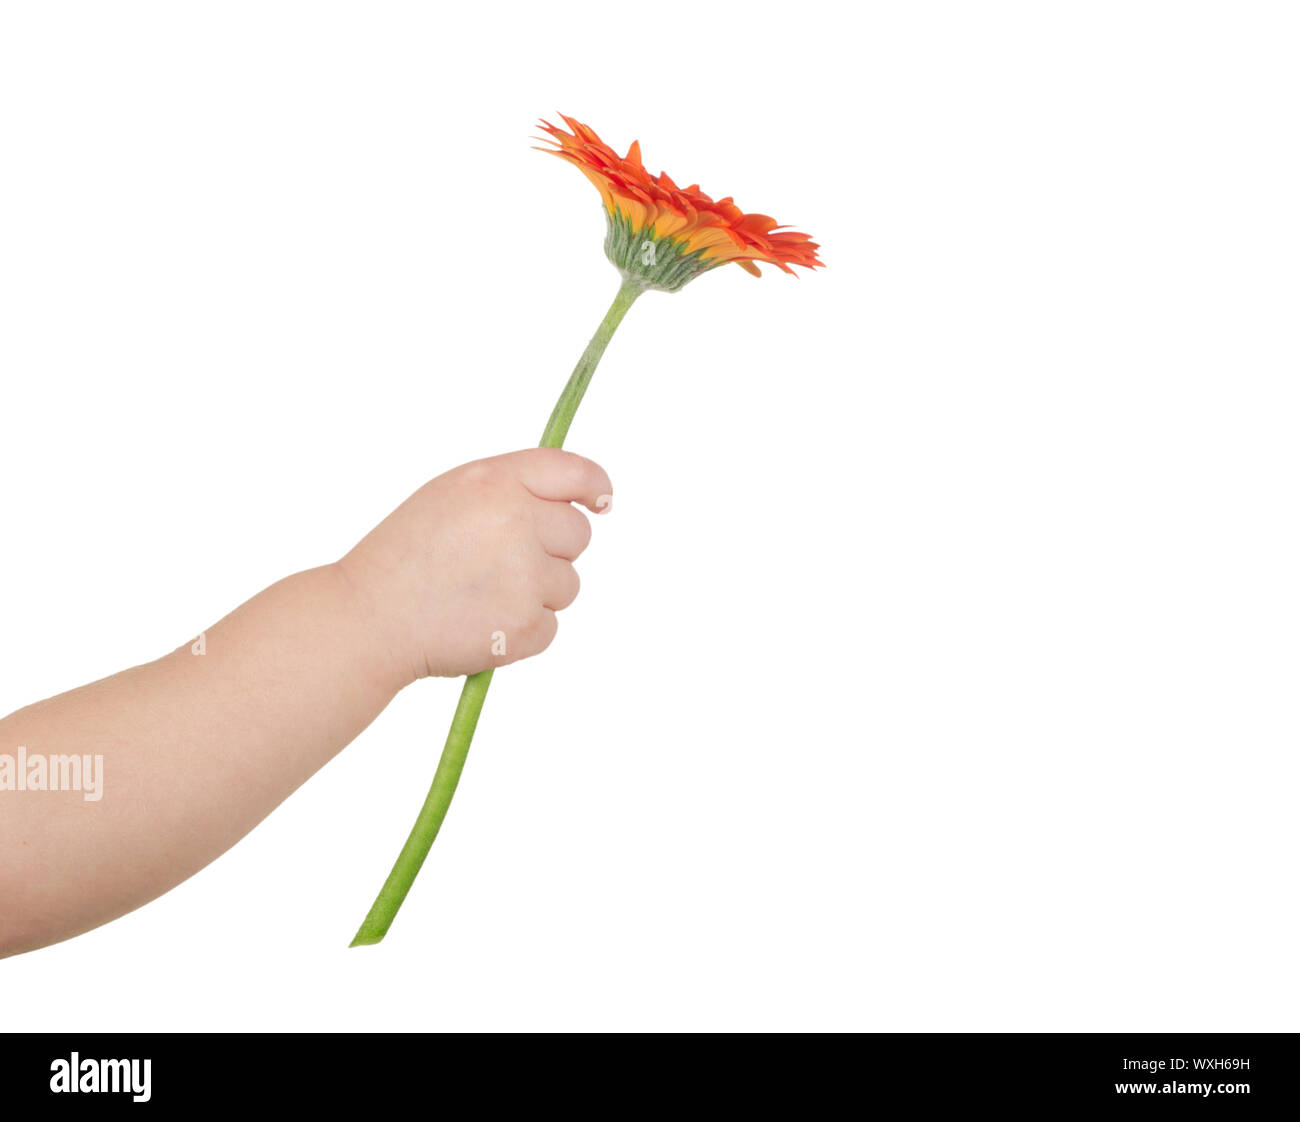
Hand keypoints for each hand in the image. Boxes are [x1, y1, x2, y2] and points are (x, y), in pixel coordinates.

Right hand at [338, 448, 611, 685]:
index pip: (572, 472)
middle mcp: (516, 522)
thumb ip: (509, 489)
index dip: (594, 486)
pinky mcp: (525, 626)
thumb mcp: (450, 496)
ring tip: (480, 595)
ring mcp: (524, 577)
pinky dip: (523, 631)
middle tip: (499, 564)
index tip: (601, 500)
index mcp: (494, 482)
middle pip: (577, 535)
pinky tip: (480, 623)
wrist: (369, 619)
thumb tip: (575, 498)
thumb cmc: (405, 556)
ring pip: (568, 585)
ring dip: (536, 593)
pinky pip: (551, 626)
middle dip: (550, 550)